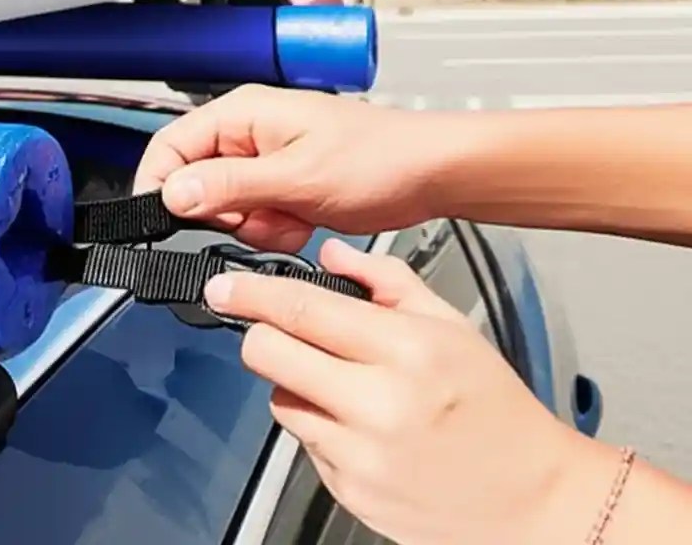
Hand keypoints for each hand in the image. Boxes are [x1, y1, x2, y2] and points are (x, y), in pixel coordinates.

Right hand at [135, 85, 457, 251]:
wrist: (430, 174)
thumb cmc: (381, 157)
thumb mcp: (298, 177)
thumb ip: (230, 185)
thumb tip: (174, 192)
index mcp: (244, 114)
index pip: (170, 146)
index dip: (161, 186)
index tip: (166, 220)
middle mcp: (248, 134)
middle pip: (195, 182)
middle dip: (223, 212)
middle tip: (257, 214)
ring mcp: (265, 161)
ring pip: (223, 207)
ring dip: (253, 224)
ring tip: (290, 215)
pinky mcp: (281, 185)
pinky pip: (252, 217)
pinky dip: (273, 228)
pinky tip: (302, 221)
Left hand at [204, 238, 620, 544]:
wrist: (532, 501)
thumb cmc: (497, 411)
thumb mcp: (454, 328)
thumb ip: (386, 282)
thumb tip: (332, 255)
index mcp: (407, 351)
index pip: (302, 310)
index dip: (251, 294)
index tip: (224, 287)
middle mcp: (379, 403)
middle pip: (268, 354)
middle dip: (262, 337)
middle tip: (279, 334)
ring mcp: (360, 454)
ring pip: (279, 401)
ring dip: (295, 386)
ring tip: (344, 389)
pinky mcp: (348, 492)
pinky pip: (303, 445)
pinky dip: (320, 429)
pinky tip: (361, 429)